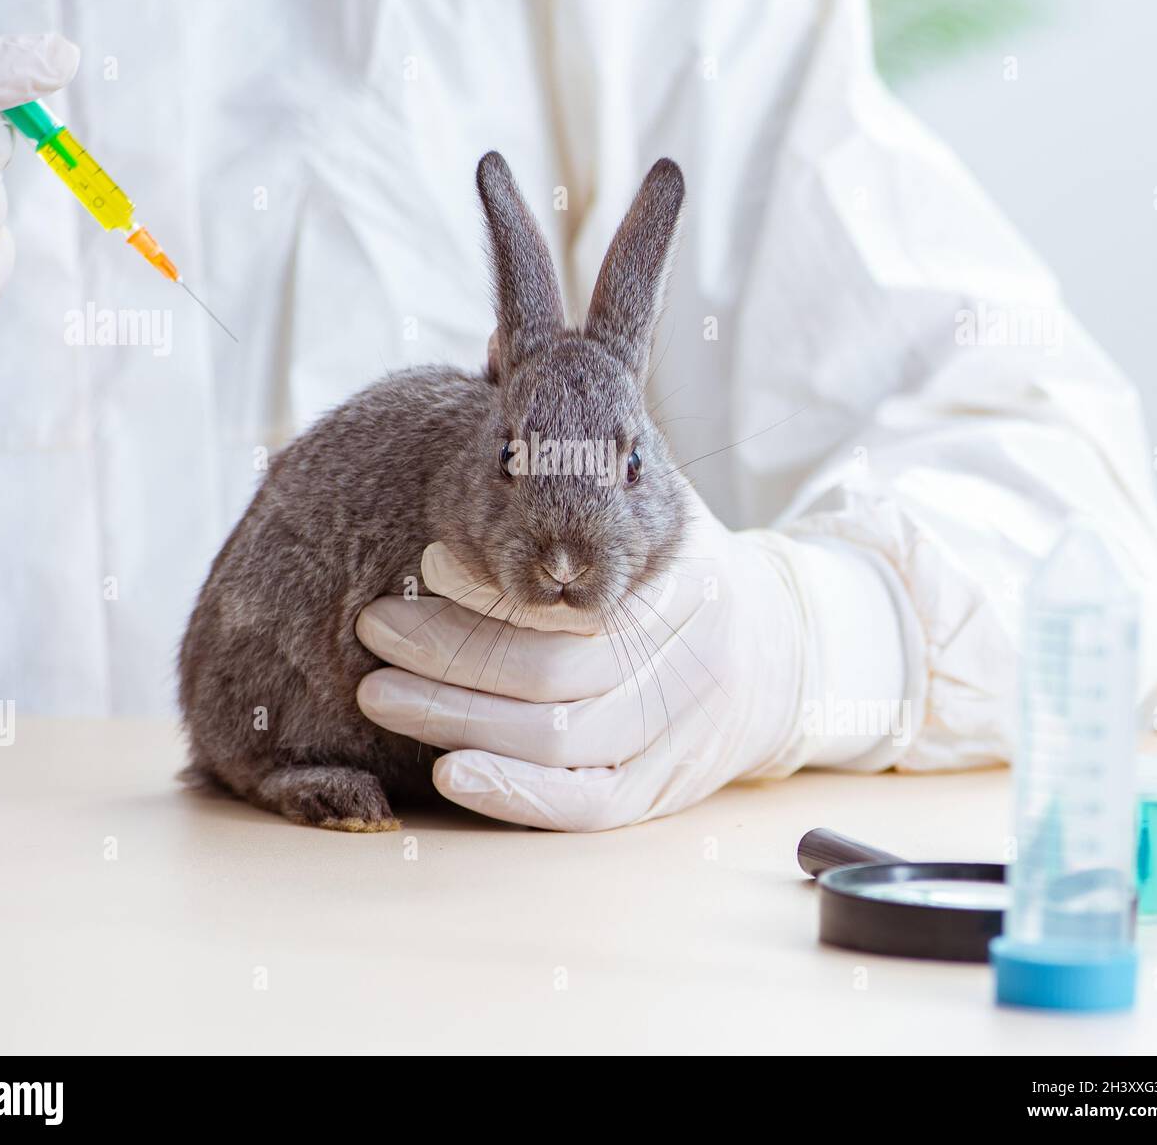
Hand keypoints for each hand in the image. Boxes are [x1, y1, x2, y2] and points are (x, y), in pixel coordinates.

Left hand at [356, 492, 820, 830]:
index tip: (423, 564)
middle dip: (447, 655)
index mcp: (682, 584)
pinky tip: (449, 772)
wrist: (783, 656)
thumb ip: (586, 458)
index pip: (574, 599)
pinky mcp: (661, 792)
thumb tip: (496, 349)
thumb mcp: (658, 504)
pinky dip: (516, 797)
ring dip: (456, 720)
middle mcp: (689, 663)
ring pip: (557, 746)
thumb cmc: (684, 572)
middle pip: (552, 677)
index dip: (489, 592)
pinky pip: (586, 808)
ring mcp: (679, 736)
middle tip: (373, 627)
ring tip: (379, 690)